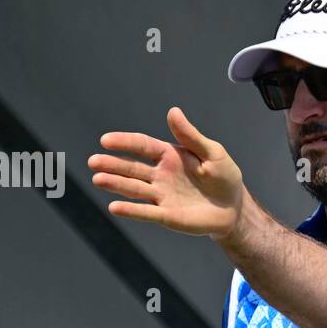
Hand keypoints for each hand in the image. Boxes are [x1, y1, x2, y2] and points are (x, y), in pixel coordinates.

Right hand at [89, 107, 247, 241]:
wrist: (233, 208)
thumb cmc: (224, 177)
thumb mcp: (212, 153)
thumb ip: (191, 136)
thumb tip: (173, 111)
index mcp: (169, 156)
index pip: (142, 146)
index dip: (124, 142)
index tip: (105, 140)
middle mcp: (159, 175)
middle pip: (132, 168)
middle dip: (112, 164)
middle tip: (93, 161)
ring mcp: (161, 195)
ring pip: (134, 189)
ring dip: (116, 185)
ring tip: (98, 179)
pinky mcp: (167, 216)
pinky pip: (147, 212)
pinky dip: (131, 210)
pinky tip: (114, 208)